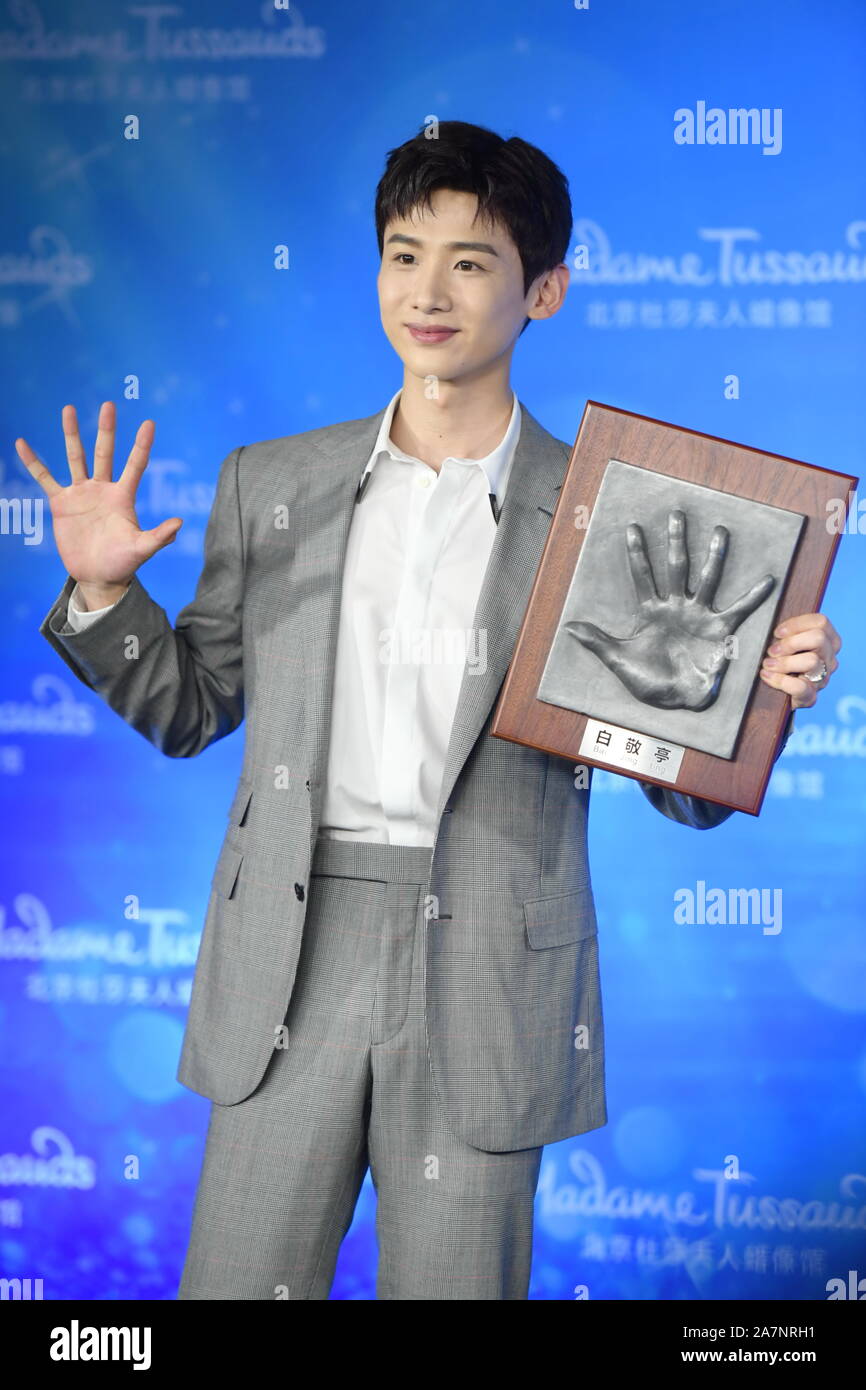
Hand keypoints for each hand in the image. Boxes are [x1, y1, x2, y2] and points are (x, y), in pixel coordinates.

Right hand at [15, 402, 181, 598]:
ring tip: (68, 409)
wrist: (98, 576)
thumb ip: (159, 536)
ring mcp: (81, 493)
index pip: (135, 465)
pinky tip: (22, 444)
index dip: (142, 445)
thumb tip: (179, 523)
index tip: (149, 422)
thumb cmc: (123, 563)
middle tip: (108, 405)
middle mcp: (103, 489)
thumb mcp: (142, 549)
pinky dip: (33, 462)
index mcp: (123, 496)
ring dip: (71, 434)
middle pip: (104, 453)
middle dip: (106, 430)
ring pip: (75, 457)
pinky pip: (45, 478)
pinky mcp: (62, 503)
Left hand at [564, 509, 775, 710]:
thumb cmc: (647, 680)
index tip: (632, 527)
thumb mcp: (619, 660)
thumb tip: (568, 627)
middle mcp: (677, 607)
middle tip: (676, 514)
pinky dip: (753, 597)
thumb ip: (597, 642)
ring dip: (714, 556)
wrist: (675, 699)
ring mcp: (699, 615)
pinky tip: (767, 579)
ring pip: (708, 578)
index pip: (642, 576)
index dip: (637, 553)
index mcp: (652, 611)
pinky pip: (739, 610)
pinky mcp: (720, 630)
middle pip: (676, 567)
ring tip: (720, 531)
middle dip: (676, 541)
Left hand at [759, 612, 840, 709]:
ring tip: (768, 664)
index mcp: (827, 641)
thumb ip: (787, 633)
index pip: (821, 622)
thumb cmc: (782, 662)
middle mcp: (829, 659)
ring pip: (812, 661)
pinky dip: (780, 680)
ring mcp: (822, 678)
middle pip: (819, 638)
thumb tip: (776, 630)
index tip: (777, 632)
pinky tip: (767, 676)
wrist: (778, 695)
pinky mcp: (810, 697)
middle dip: (791, 643)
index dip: (797, 624)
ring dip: (785, 662)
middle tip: (772, 651)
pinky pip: (800, 687)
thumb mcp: (787, 644)